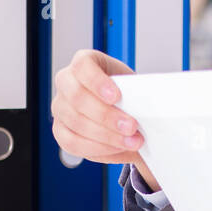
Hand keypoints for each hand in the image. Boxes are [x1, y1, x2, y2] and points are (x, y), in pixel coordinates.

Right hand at [50, 49, 159, 191]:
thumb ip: (138, 90)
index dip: (97, 81)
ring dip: (107, 136)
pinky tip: (117, 147)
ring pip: (76, 123)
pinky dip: (98, 148)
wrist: (124, 109)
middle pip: (77, 97)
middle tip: (132, 126)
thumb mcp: (134, 85)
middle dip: (107, 115)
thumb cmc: (128, 93)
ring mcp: (60, 107)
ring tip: (132, 141)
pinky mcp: (60, 130)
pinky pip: (72, 143)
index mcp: (84, 62)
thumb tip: (151, 101)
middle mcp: (66, 82)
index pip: (82, 66)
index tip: (116, 96)